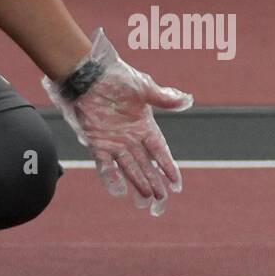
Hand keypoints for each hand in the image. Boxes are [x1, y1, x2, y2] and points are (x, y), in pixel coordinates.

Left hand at [42, 28, 192, 215]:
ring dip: (137, 183)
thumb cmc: (117, 77)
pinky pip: (104, 164)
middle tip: (162, 201)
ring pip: (128, 168)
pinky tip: (118, 191)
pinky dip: (110, 177)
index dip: (168, 167)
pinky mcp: (96, 142)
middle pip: (145, 165)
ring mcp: (113, 142)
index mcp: (144, 125)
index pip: (160, 151)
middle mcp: (130, 138)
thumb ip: (164, 98)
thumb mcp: (144, 87)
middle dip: (154, 182)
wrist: (87, 74)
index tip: (177, 184)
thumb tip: (186, 100)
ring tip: (146, 200)